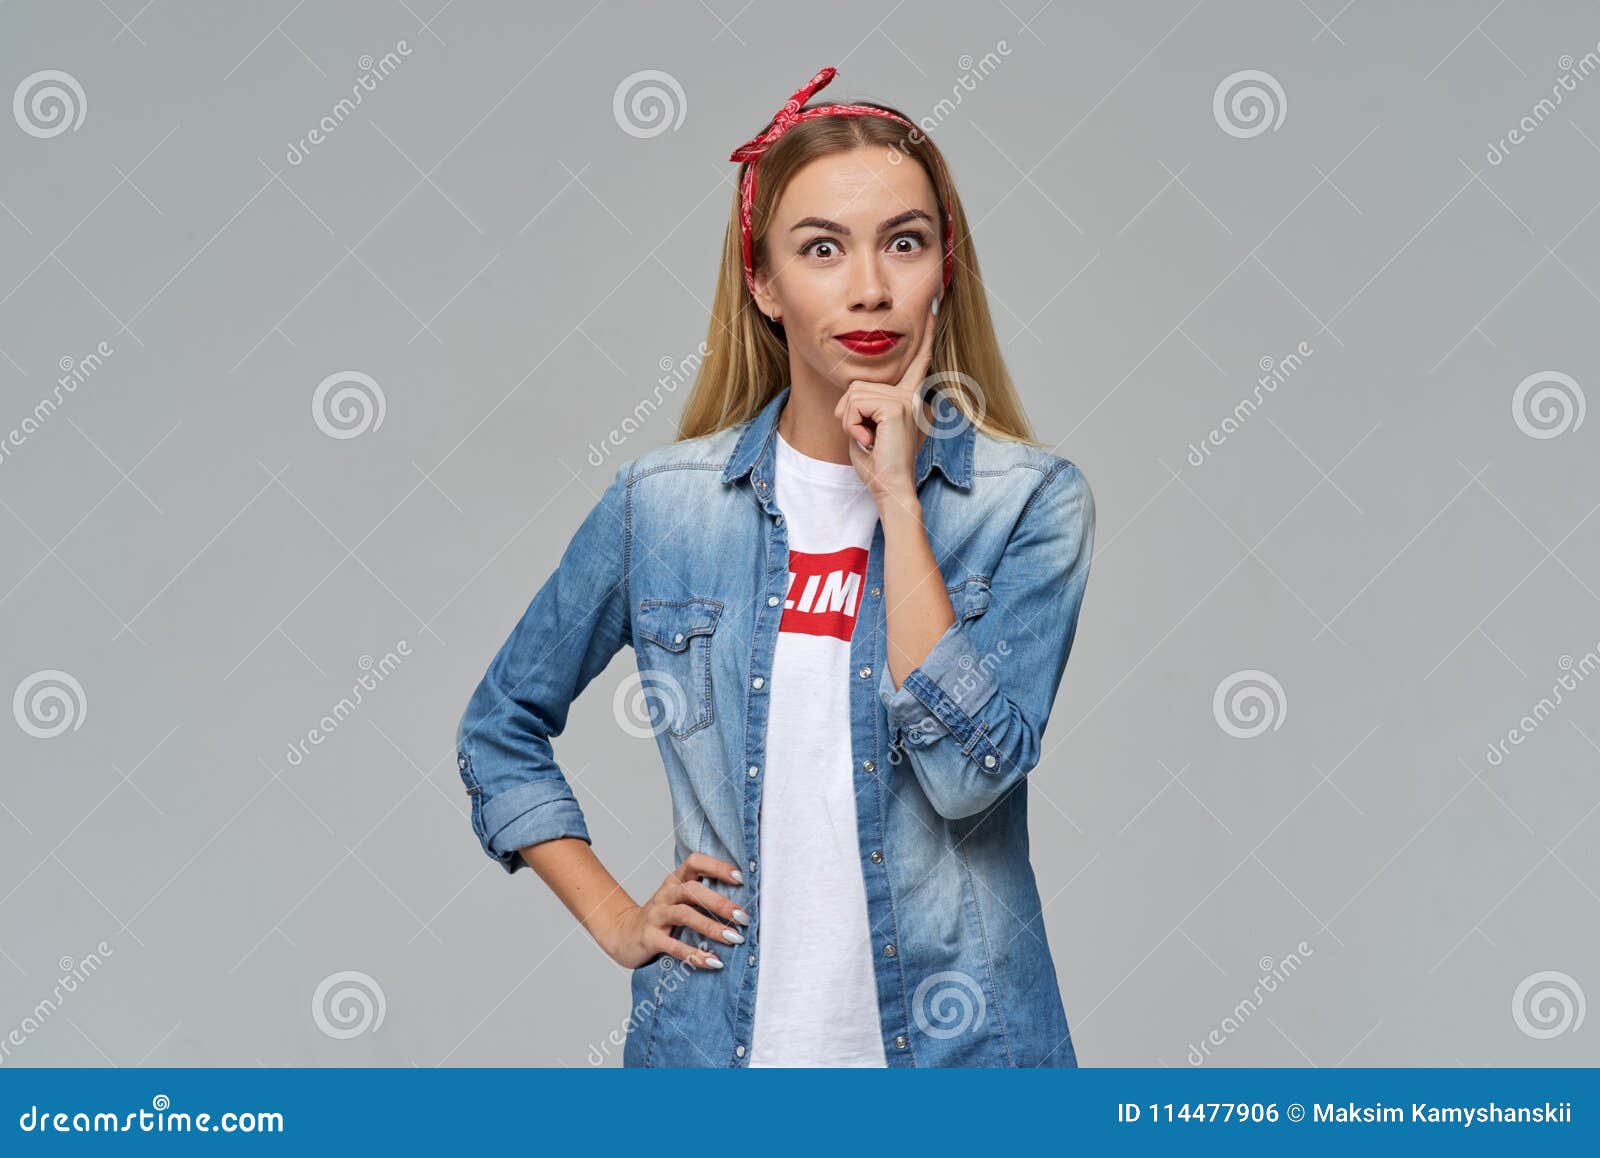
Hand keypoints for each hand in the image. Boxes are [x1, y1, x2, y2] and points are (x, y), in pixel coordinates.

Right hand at [603, 853, 748, 969]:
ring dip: (711, 927)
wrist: (624, 935)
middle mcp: (666, 894)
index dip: (717, 866)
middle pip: (693, 890)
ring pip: (685, 915)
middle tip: (743, 916)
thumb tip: (745, 901)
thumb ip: (704, 895)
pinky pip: (673, 946)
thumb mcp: (680, 900)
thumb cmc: (663, 917)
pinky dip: (695, 954)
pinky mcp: (650, 938)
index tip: (741, 878)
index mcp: (675, 880)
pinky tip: (713, 961)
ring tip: (734, 938)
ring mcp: (656, 915)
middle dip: (720, 903)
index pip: (695, 862)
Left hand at [833, 297, 938, 503]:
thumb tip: (854, 393)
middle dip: (847, 412)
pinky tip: (868, 440)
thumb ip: (865, 406)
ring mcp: (906, 400)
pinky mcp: (896, 407)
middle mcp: (911, 396)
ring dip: (849, 421)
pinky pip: (855, 403)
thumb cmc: (878, 466)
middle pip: (859, 384)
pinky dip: (851, 425)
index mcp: (909, 400)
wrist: (890, 488)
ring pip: (853, 394)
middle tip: (863, 437)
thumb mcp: (866, 430)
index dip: (926, 336)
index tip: (933, 308)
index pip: (917, 363)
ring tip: (867, 440)